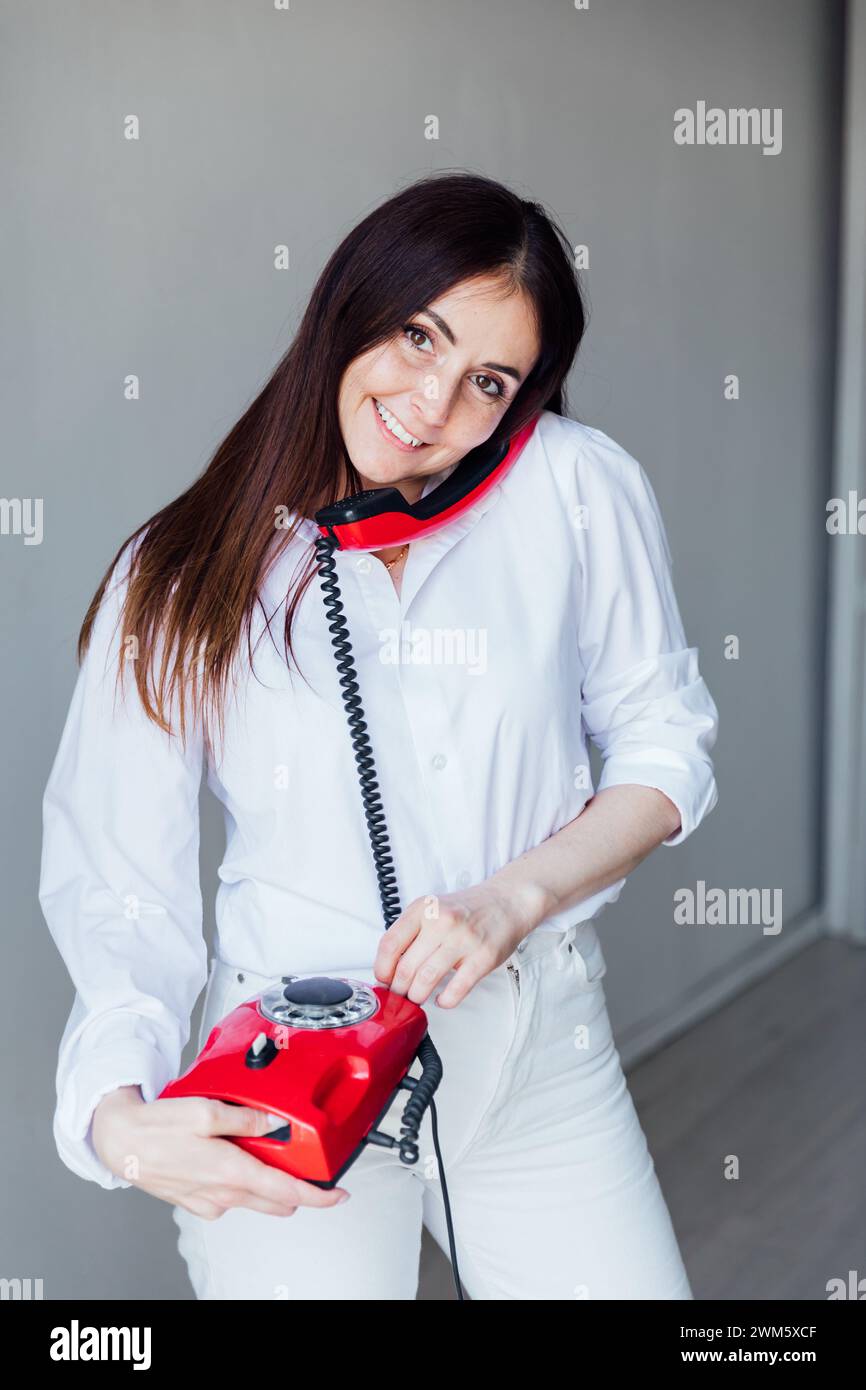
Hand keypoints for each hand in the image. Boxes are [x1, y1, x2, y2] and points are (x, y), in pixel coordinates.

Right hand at [91, 1086, 349, 1218]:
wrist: (120, 1141)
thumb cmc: (156, 1126)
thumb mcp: (206, 1109)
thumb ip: (245, 1117)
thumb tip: (275, 1123)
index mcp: (231, 1171)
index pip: (287, 1193)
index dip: (318, 1197)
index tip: (336, 1196)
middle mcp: (223, 1193)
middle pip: (275, 1202)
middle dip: (296, 1190)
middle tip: (307, 1168)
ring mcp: (209, 1201)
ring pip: (253, 1199)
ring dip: (266, 1183)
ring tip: (263, 1151)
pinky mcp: (197, 1202)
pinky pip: (230, 1197)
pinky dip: (241, 1182)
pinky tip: (232, 1158)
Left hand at [373, 877, 544, 1007]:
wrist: (506, 901)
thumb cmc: (467, 910)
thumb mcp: (431, 908)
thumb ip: (410, 932)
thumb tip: (389, 967)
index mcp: (422, 909)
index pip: (389, 945)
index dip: (381, 970)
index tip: (383, 981)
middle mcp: (441, 921)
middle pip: (406, 967)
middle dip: (398, 989)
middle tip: (400, 996)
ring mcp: (463, 939)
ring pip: (426, 980)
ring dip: (417, 996)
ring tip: (418, 998)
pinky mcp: (483, 957)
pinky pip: (457, 989)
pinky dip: (445, 1001)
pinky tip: (442, 999)